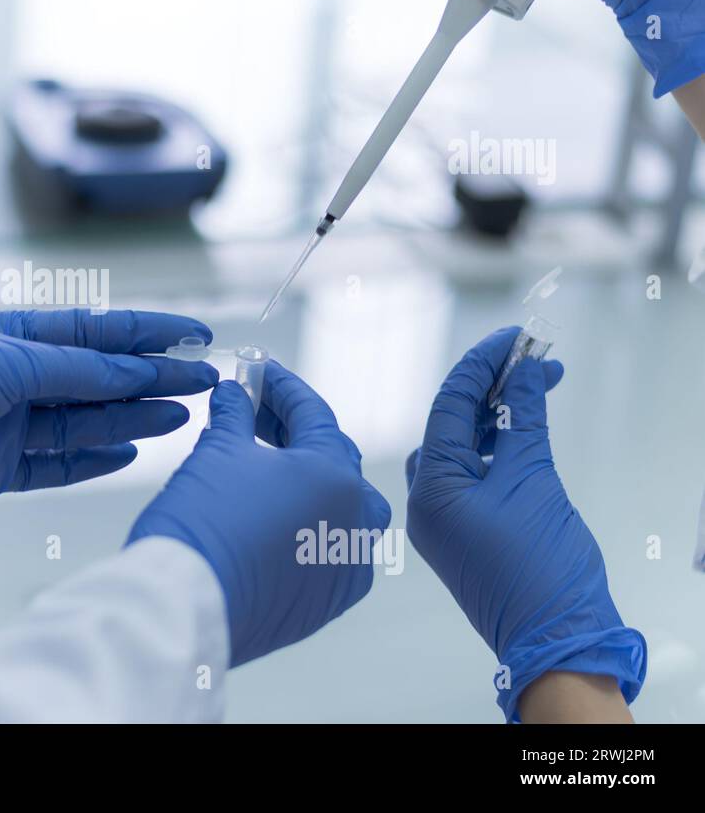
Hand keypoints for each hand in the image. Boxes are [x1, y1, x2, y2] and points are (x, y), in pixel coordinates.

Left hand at [0, 309, 217, 517]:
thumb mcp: (1, 362)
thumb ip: (72, 370)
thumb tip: (134, 372)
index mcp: (9, 333)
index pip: (93, 331)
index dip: (145, 332)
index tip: (195, 334)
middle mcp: (12, 376)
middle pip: (96, 379)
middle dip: (150, 379)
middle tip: (202, 382)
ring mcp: (6, 424)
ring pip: (83, 421)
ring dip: (132, 418)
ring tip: (178, 418)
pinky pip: (56, 465)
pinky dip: (93, 461)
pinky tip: (130, 453)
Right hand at [127, 366, 390, 666]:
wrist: (186, 604)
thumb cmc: (203, 524)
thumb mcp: (217, 453)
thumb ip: (234, 416)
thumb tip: (234, 395)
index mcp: (336, 476)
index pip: (314, 415)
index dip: (282, 388)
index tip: (259, 372)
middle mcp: (356, 520)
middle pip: (332, 459)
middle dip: (293, 432)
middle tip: (254, 412)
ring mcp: (346, 565)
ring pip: (341, 509)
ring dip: (308, 481)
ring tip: (265, 465)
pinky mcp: (327, 602)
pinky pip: (328, 550)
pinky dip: (307, 527)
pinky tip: (273, 517)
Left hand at [405, 327, 645, 720]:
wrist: (556, 640)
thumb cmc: (540, 568)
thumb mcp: (534, 479)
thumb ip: (523, 419)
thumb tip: (523, 372)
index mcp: (430, 487)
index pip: (448, 405)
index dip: (482, 365)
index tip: (515, 339)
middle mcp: (424, 502)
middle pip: (450, 424)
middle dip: (492, 389)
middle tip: (536, 362)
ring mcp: (440, 521)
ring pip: (460, 449)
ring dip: (495, 417)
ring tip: (537, 388)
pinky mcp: (461, 534)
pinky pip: (469, 477)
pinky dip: (494, 450)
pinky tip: (521, 431)